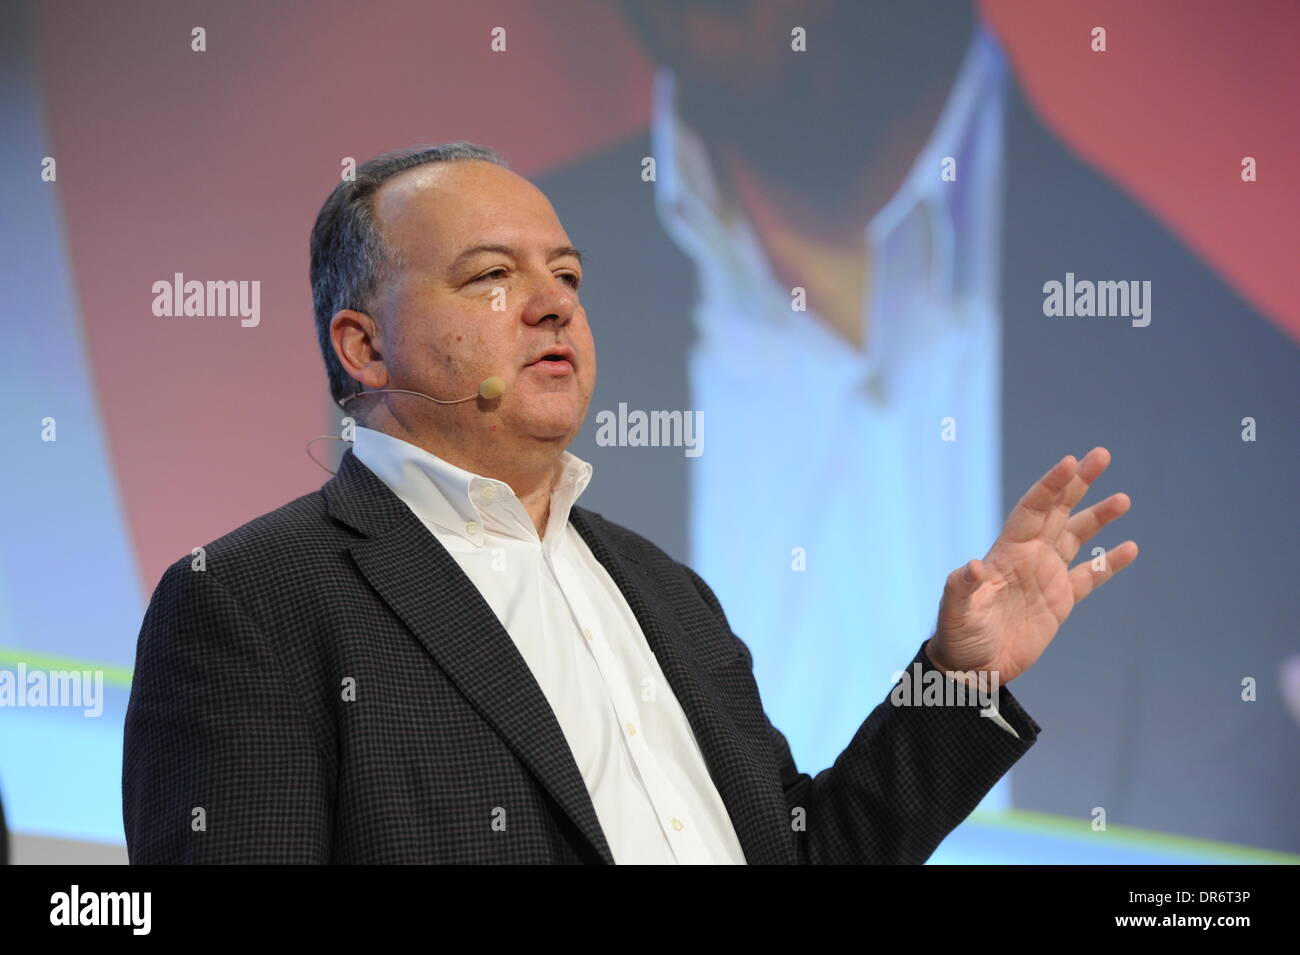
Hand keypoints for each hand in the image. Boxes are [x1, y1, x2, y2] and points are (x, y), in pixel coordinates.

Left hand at [926, 447, 1137, 682]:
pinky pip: (1089, 577)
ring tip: (1123, 498)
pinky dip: (1108, 563)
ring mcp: (1045, 577)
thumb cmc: (958, 637)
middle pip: (1057, 511)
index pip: (1032, 510)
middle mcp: (1028, 557)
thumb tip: (971, 567)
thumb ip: (963, 588)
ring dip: (1099, 517)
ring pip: (1076, 538)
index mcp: (1005, 553)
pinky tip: (1130, 548)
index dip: (1050, 486)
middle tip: (1101, 455)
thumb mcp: (956, 612)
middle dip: (1078, 484)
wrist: (973, 669)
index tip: (1071, 461)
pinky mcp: (1060, 602)